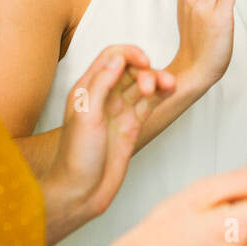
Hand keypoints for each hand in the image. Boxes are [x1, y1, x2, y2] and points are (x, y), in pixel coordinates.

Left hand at [46, 45, 175, 222]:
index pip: (112, 56)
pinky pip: (150, 103)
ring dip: (158, 79)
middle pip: (131, 68)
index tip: (144, 61)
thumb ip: (102, 83)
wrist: (80, 192)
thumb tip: (118, 57)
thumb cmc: (75, 156)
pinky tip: (171, 90)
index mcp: (88, 88)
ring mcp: (120, 110)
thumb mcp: (85, 114)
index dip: (130, 53)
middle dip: (145, 70)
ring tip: (169, 85)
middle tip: (150, 87)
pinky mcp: (132, 125)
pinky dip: (162, 94)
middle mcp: (105, 96)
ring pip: (144, 85)